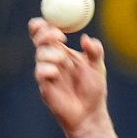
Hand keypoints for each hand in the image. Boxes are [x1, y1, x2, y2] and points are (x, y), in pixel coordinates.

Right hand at [28, 17, 108, 135]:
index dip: (44, 25)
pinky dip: (48, 69)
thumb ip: (95, 51)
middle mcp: (52, 60)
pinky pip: (40, 72)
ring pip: (40, 54)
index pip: (46, 33)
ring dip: (51, 54)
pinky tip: (56, 74)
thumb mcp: (98, 67)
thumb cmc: (93, 90)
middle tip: (60, 37)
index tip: (54, 23)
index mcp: (62, 51)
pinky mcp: (45, 87)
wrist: (91, 114)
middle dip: (45, 34)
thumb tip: (86, 39)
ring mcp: (47, 73)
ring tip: (64, 63)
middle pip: (38, 39)